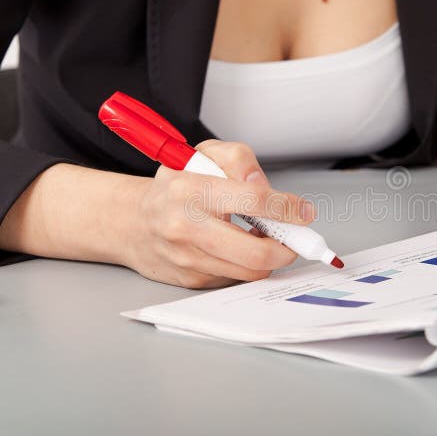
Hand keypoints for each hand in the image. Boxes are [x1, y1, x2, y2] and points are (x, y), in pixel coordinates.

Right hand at [123, 141, 314, 287]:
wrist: (133, 222)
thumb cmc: (174, 188)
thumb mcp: (203, 156)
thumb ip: (239, 159)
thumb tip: (265, 185)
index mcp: (191, 189)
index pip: (254, 200)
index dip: (287, 208)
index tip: (303, 212)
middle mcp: (186, 227)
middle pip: (256, 252)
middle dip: (286, 248)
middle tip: (294, 239)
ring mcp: (188, 258)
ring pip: (249, 270)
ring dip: (269, 258)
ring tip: (266, 240)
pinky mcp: (191, 280)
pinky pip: (234, 278)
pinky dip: (246, 265)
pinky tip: (239, 250)